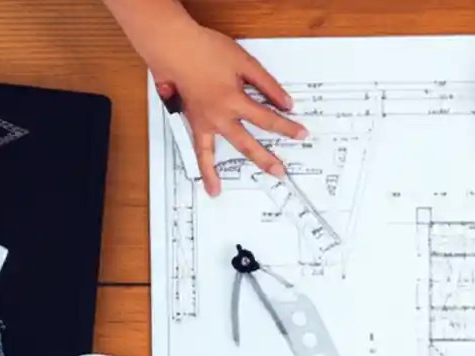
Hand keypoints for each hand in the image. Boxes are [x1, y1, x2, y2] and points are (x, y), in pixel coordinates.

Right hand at [122, 7, 305, 196]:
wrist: (173, 45)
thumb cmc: (206, 49)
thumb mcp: (244, 62)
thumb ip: (267, 85)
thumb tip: (286, 103)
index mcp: (234, 101)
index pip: (268, 120)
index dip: (287, 127)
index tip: (301, 134)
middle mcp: (219, 116)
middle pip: (248, 143)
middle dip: (266, 158)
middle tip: (281, 172)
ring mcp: (204, 121)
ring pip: (218, 152)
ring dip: (226, 173)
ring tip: (237, 190)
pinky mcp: (193, 121)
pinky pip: (198, 148)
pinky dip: (204, 167)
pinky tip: (210, 184)